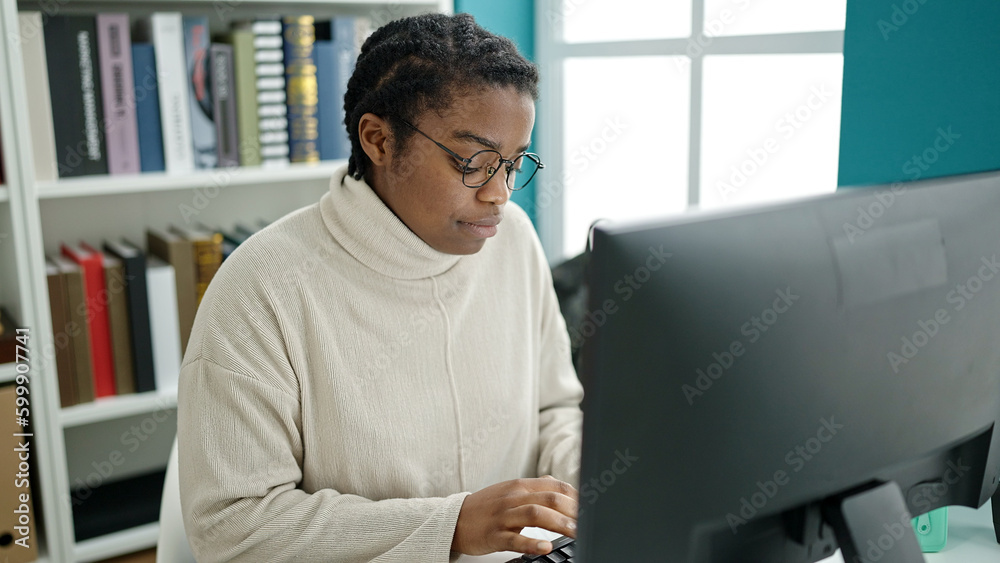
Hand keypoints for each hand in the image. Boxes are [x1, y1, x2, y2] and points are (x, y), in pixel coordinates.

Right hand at [451, 476, 577, 555]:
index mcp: (520, 486)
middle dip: (573, 511)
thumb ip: (535, 488)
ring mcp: (503, 516)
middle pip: (549, 499)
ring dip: (559, 524)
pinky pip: (514, 539)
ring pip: (535, 515)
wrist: (455, 519)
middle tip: (588, 522)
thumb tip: (561, 485)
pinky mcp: (494, 535)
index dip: (576, 495)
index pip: (555, 485)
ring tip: (575, 533)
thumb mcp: (511, 490)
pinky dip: (531, 543)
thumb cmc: (487, 507)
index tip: (590, 507)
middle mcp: (513, 498)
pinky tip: (545, 547)